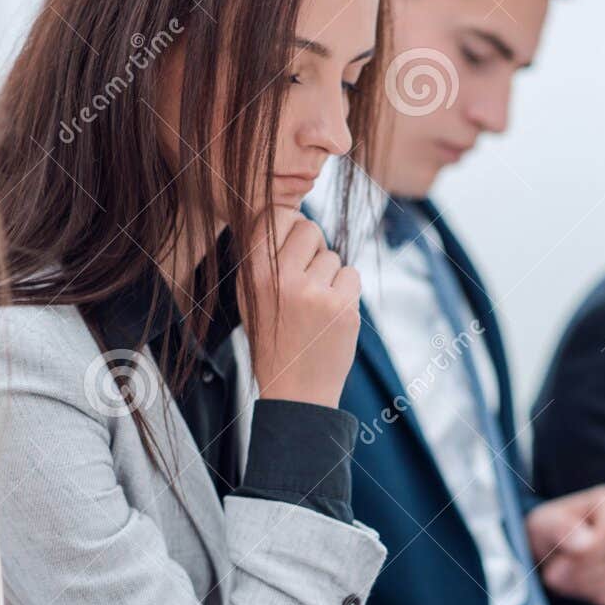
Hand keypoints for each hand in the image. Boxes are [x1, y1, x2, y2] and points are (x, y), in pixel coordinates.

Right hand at [241, 209, 361, 406]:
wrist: (295, 391)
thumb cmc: (274, 339)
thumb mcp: (252, 297)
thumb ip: (265, 258)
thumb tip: (292, 214)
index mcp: (253, 274)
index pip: (276, 215)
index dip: (289, 223)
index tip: (291, 242)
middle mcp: (281, 279)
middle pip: (310, 228)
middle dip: (313, 247)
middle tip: (307, 277)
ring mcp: (314, 293)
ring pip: (333, 256)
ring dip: (330, 276)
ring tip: (315, 307)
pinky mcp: (342, 308)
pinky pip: (352, 275)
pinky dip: (346, 291)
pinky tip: (332, 314)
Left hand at [526, 486, 604, 604]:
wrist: (554, 553)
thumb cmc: (550, 532)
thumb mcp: (544, 524)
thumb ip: (560, 528)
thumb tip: (585, 543)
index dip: (586, 553)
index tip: (560, 559)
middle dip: (582, 572)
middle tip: (555, 573)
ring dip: (588, 586)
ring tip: (567, 578)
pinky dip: (602, 596)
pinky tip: (585, 586)